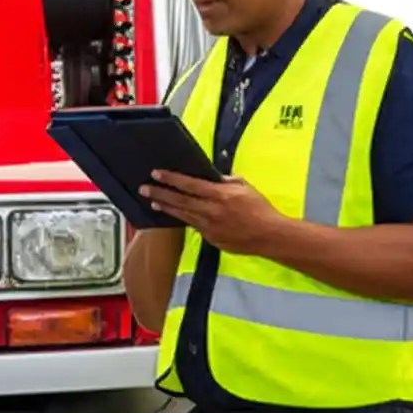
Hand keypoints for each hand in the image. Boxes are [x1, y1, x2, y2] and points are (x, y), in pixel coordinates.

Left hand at [138, 169, 287, 254]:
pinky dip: (185, 220)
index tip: (156, 173)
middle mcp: (211, 211)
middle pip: (180, 201)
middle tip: (144, 188)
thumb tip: (214, 178)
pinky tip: (177, 215)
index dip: (171, 178)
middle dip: (160, 194)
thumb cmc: (260, 209)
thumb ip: (227, 181)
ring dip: (166, 208)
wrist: (269, 236)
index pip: (189, 184)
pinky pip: (194, 227)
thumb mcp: (245, 187)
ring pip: (183, 215)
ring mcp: (209, 227)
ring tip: (152, 203)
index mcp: (220, 195)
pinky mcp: (211, 239)